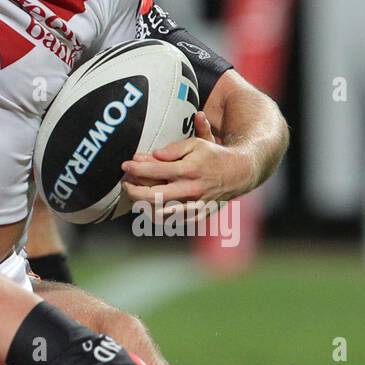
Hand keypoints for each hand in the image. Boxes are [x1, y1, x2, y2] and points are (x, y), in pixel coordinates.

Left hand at [121, 112, 254, 211]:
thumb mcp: (195, 143)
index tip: (125, 165)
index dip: (137, 168)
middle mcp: (192, 189)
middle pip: (155, 196)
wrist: (239, 173)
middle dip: (135, 191)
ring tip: (135, 197)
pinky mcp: (200, 215)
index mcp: (189, 169)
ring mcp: (196, 204)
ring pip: (163, 213)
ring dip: (144, 206)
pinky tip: (149, 209)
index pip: (156, 170)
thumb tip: (154, 155)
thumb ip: (173, 148)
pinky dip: (159, 217)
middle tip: (125, 185)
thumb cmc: (212, 155)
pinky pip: (175, 221)